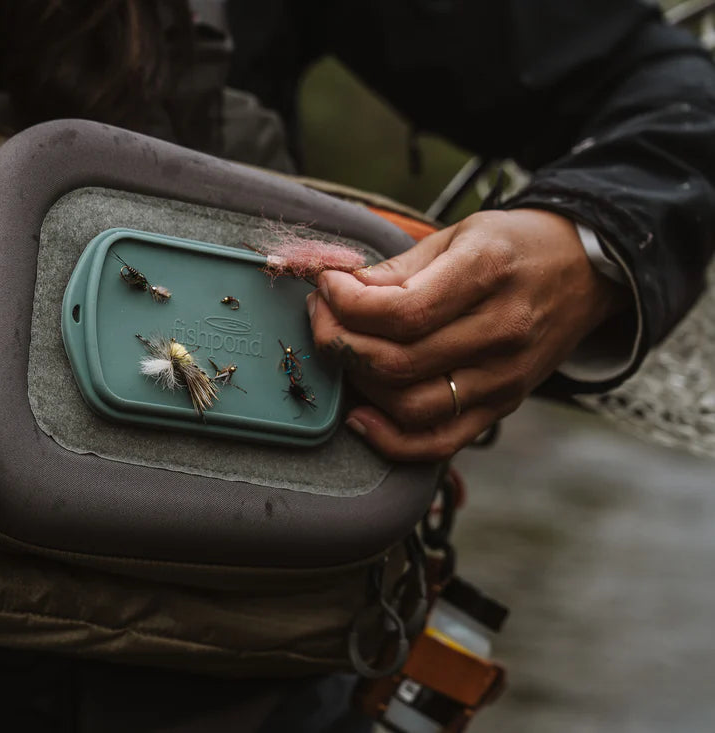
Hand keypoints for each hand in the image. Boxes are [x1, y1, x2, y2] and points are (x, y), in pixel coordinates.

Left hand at [308, 209, 627, 461]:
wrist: (587, 271)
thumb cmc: (513, 247)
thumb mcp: (457, 235)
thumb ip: (396, 270)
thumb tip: (336, 294)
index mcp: (487, 273)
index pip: (401, 311)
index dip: (346, 304)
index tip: (326, 287)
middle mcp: (500, 330)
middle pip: (396, 361)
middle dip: (338, 342)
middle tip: (322, 318)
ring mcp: (504, 377)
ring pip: (408, 406)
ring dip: (358, 384)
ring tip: (344, 353)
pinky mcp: (502, 407)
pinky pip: (437, 442)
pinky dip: (389, 439)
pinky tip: (360, 416)